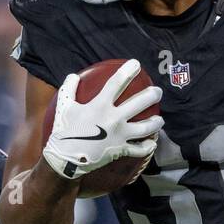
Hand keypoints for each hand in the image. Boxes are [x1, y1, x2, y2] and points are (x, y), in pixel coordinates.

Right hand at [43, 59, 162, 179]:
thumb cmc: (64, 131)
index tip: (136, 64)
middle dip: (152, 95)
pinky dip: (147, 147)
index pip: (117, 82)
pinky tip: (153, 144)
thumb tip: (73, 76)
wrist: (66, 159)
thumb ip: (69, 89)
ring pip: (145, 128)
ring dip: (156, 122)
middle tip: (157, 92)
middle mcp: (114, 118)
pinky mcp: (120, 150)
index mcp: (100, 105)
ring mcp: (120, 135)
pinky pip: (139, 150)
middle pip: (140, 103)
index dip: (128, 71)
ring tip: (160, 120)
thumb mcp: (63, 106)